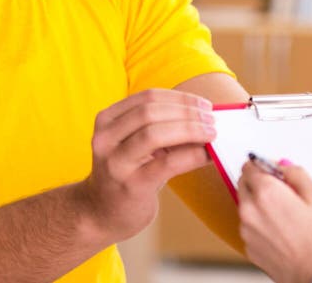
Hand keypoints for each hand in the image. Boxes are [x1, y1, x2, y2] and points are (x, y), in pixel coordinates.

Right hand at [79, 89, 215, 242]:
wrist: (100, 214)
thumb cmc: (126, 173)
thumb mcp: (134, 144)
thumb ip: (160, 127)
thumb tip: (204, 116)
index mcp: (107, 120)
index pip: (147, 97)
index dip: (179, 98)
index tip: (203, 104)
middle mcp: (106, 138)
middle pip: (151, 111)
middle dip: (186, 111)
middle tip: (211, 118)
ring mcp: (116, 162)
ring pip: (155, 133)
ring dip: (190, 129)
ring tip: (211, 133)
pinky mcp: (131, 185)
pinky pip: (167, 163)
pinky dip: (192, 155)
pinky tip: (207, 155)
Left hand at [238, 161, 311, 282]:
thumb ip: (297, 174)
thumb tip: (284, 167)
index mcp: (266, 192)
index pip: (249, 165)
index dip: (262, 165)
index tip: (273, 171)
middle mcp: (250, 209)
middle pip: (244, 184)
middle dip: (258, 183)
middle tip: (281, 192)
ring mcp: (247, 230)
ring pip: (246, 206)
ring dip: (258, 204)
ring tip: (284, 216)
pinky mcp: (248, 246)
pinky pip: (249, 226)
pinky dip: (259, 224)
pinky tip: (280, 231)